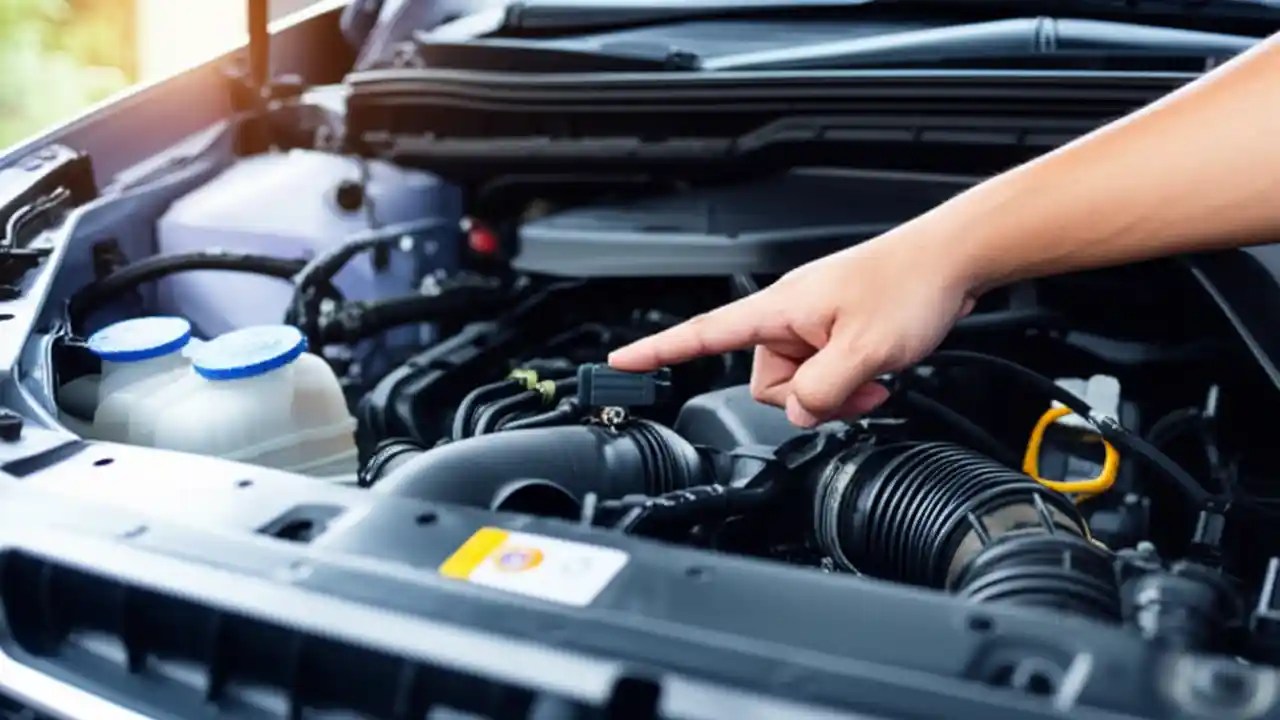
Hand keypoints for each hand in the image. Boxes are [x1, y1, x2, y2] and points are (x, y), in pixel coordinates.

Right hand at [608, 228, 978, 426]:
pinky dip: (849, 381)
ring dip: (836, 392)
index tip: (620, 363)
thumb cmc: (909, 285)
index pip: (702, 334)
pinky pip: (825, 372)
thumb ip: (821, 391)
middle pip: (767, 383)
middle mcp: (788, 316)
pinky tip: (878, 370)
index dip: (657, 352)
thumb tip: (798, 413)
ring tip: (874, 374)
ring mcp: (813, 324)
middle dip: (810, 398)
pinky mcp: (836, 331)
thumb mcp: (866, 351)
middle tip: (857, 385)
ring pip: (800, 384)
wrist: (951, 260)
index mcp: (778, 310)